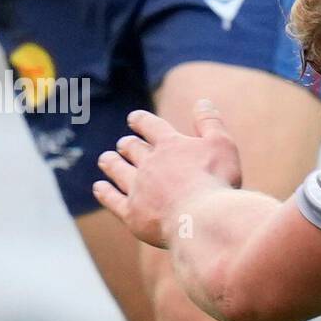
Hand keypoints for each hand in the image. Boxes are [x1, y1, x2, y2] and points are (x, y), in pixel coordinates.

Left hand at [93, 99, 241, 248]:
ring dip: (112, 163)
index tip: (134, 118)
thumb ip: (210, 122)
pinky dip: (105, 192)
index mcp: (170, 144)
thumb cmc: (216, 180)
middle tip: (123, 143)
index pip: (152, 126)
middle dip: (128, 144)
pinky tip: (99, 188)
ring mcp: (138, 188)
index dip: (142, 121)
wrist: (201, 218)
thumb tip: (202, 102)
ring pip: (119, 171)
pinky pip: (113, 199)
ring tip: (105, 159)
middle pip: (133, 149)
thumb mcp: (221, 144)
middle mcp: (149, 163)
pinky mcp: (131, 213)